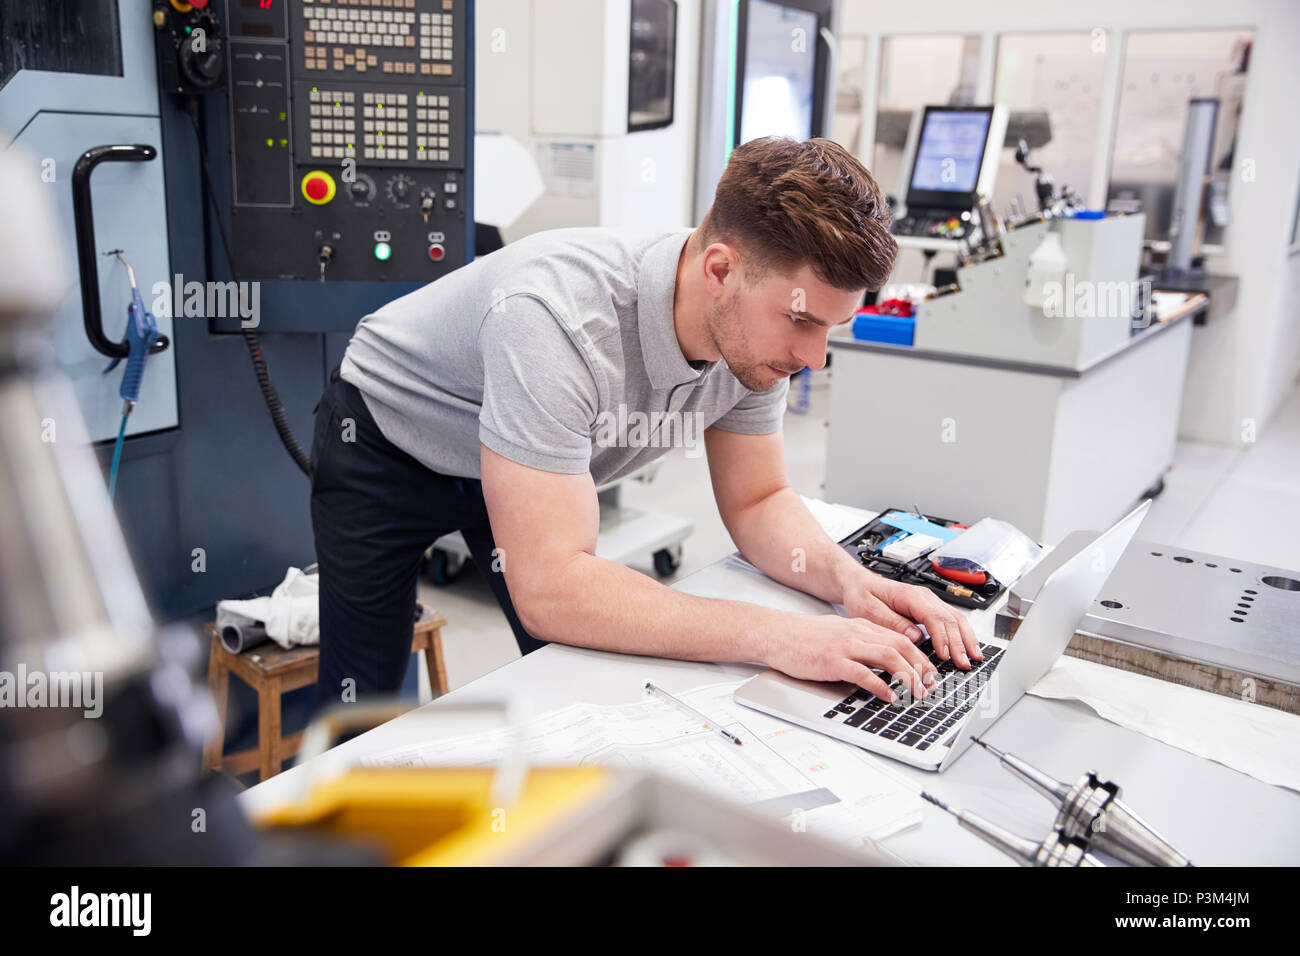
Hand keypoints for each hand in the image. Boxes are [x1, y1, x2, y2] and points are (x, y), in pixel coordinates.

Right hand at [765, 614, 938, 700]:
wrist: (776, 634)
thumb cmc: (803, 637)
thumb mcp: (838, 634)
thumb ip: (860, 643)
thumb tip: (880, 660)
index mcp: (860, 627)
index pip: (900, 638)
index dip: (920, 657)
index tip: (929, 673)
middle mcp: (857, 633)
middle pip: (901, 646)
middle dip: (921, 668)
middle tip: (930, 686)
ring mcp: (846, 646)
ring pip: (889, 657)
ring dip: (908, 677)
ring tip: (915, 693)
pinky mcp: (833, 661)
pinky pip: (864, 673)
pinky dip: (881, 686)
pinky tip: (888, 696)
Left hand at [842, 572, 981, 668]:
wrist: (859, 583)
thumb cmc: (862, 595)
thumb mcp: (869, 611)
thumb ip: (893, 623)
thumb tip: (915, 636)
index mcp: (910, 596)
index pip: (934, 618)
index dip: (942, 638)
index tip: (946, 656)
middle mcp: (924, 597)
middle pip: (950, 619)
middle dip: (960, 642)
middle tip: (965, 663)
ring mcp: (929, 601)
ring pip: (955, 619)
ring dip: (966, 639)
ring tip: (974, 658)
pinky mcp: (929, 608)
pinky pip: (951, 620)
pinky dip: (961, 634)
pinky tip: (967, 647)